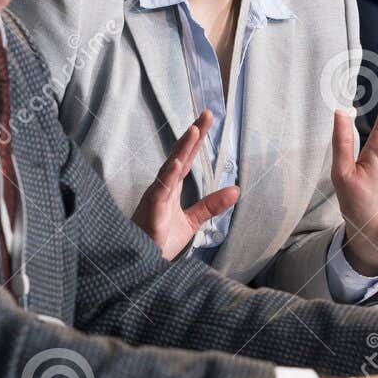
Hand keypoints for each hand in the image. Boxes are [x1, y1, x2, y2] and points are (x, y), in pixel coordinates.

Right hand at [131, 110, 239, 259]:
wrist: (142, 263)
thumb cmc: (159, 241)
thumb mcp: (191, 222)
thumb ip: (210, 205)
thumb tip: (236, 190)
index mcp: (171, 187)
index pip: (186, 158)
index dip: (196, 139)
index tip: (207, 119)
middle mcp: (163, 186)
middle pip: (179, 155)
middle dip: (192, 135)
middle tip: (206, 114)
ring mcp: (156, 196)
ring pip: (170, 168)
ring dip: (181, 149)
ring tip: (194, 131)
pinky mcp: (151, 210)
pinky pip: (160, 190)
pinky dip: (168, 176)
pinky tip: (177, 163)